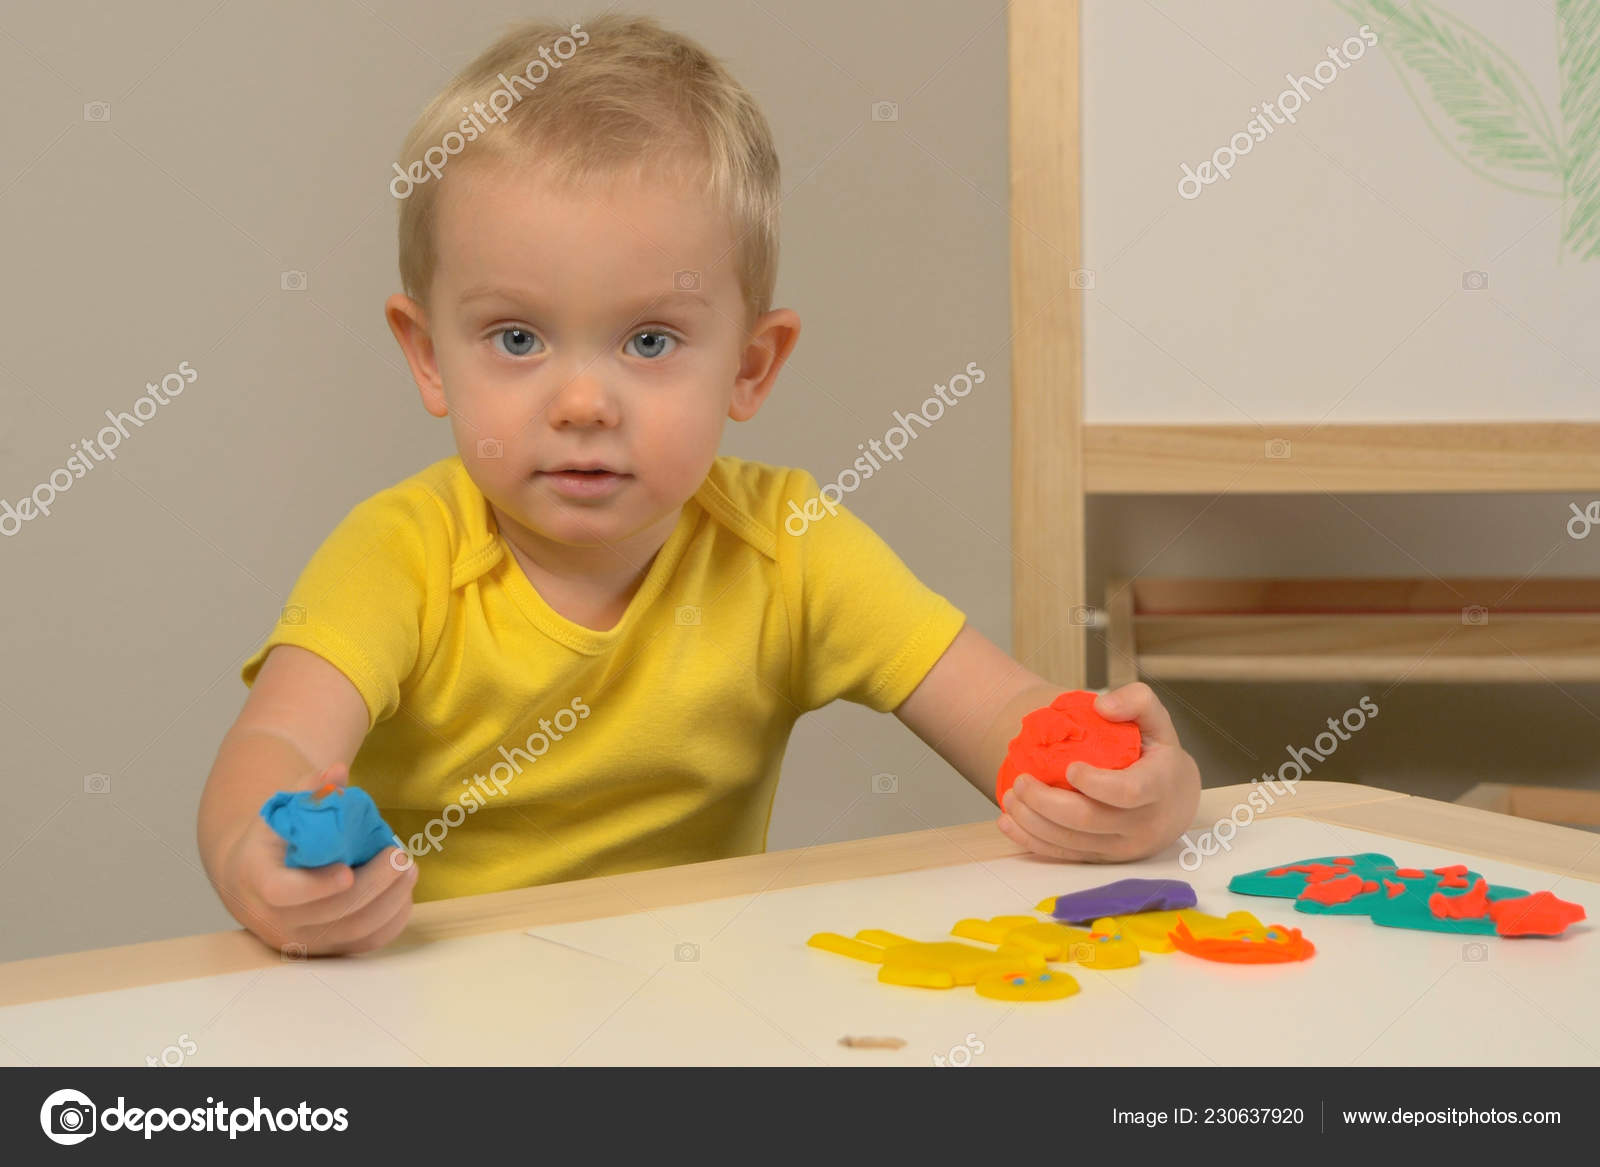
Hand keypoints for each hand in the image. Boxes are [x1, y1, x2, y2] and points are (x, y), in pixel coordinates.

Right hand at [213, 762, 418, 955]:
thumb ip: (308, 791)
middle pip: (330, 913)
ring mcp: (302, 940)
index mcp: (258, 881)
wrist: (252, 881)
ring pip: (353, 931)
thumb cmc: (273, 840)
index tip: (347, 871)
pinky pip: (364, 944)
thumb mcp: (280, 812)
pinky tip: (404, 894)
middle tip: (399, 856)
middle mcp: (276, 919)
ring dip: (389, 901)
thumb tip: (338, 771)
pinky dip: (391, 921)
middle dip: (373, 885)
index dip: (316, 886)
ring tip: (409, 870)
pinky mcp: (325, 950)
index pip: (282, 893)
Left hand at [997, 682, 1200, 862]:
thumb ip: (1137, 701)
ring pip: (1071, 842)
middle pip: (1088, 820)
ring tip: (1010, 798)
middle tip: (1020, 781)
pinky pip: (1065, 855)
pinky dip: (1032, 841)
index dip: (1097, 783)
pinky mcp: (1104, 858)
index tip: (1069, 768)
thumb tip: (1102, 706)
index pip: (1128, 792)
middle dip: (1046, 803)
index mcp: (1159, 787)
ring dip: (1033, 822)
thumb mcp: (1157, 721)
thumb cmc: (1159, 755)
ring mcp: (1123, 846)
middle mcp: (1143, 825)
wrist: (1174, 800)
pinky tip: (1009, 823)